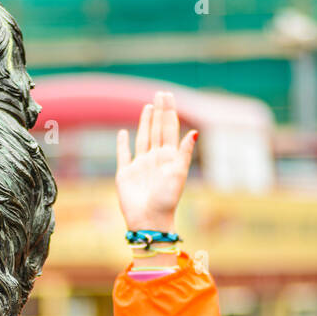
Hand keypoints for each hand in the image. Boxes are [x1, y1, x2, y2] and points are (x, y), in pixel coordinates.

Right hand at [115, 91, 197, 232]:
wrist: (149, 220)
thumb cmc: (167, 200)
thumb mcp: (179, 174)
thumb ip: (184, 153)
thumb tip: (194, 131)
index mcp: (168, 157)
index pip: (169, 129)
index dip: (169, 112)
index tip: (168, 96)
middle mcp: (155, 159)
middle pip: (157, 129)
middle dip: (159, 112)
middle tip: (160, 94)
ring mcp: (140, 166)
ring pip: (143, 138)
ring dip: (145, 122)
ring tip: (148, 107)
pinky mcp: (125, 174)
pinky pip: (123, 155)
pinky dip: (122, 144)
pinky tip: (123, 133)